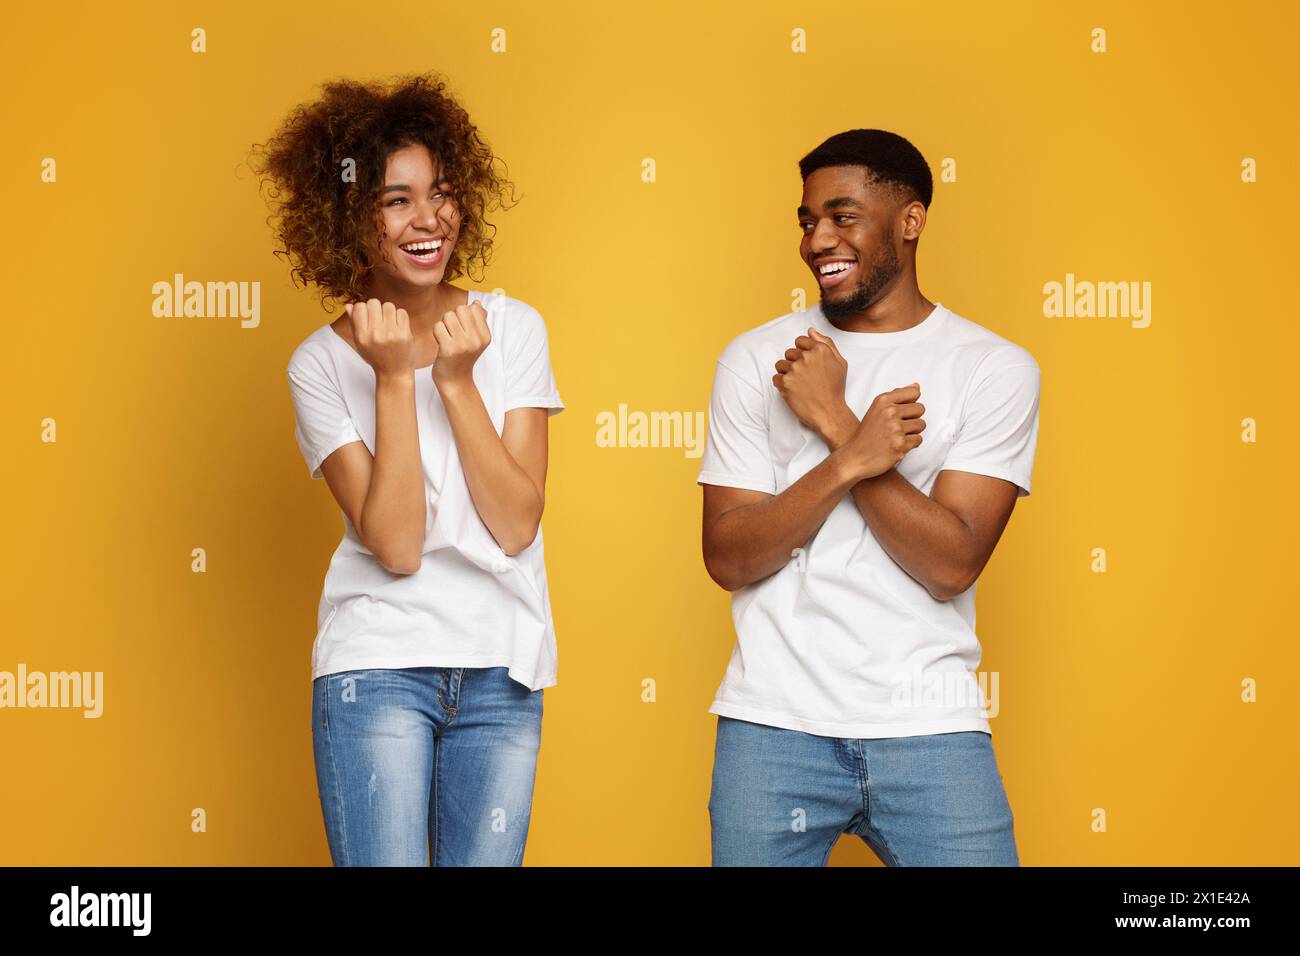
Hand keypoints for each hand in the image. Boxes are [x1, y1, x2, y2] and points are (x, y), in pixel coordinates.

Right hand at [345, 298, 412, 376]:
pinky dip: (400, 317)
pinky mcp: (405, 334)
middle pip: (374, 302)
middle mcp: (375, 334)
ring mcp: (391, 334)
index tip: (368, 315)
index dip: (364, 308)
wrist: (394, 373)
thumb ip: (353, 324)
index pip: (359, 307)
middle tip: (379, 319)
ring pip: (388, 305)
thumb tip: (348, 305)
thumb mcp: (360, 343)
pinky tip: (398, 326)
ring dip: (389, 311)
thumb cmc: (376, 357)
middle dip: (376, 308)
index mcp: (362, 336)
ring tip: (389, 322)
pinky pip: (402, 312)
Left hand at [430, 300, 490, 387]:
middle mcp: (477, 340)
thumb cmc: (463, 357)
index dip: (464, 314)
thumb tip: (477, 304)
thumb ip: (478, 321)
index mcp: (486, 336)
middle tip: (452, 332)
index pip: (474, 308)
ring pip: (448, 316)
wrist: (455, 380)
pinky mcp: (448, 349)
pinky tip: (440, 343)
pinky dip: (436, 333)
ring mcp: (463, 345)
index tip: (462, 328)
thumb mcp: (477, 340)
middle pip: (460, 309)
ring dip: (443, 324)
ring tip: (446, 337)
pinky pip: (438, 327)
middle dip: (453, 317)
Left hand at [772, 328, 856, 443]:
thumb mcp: (839, 362)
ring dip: (786, 373)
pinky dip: (782, 385)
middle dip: (794, 362)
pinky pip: (776, 378)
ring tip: (799, 384)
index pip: (800, 341)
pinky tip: (794, 391)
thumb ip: (826, 343)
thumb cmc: (835, 388)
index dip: (803, 352)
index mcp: (819, 350)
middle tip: (805, 377)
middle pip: (789, 352)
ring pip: (780, 364)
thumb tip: (810, 331)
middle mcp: (806, 357)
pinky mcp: (785, 382)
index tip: (807, 363)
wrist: (829, 412)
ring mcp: (794, 370)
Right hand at [840, 383, 926, 478]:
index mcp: (883, 401)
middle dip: (913, 418)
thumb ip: (897, 396)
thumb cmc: (867, 434)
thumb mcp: (877, 409)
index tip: (902, 411)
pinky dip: (910, 444)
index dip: (911, 403)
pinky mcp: (900, 445)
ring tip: (898, 436)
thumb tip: (916, 386)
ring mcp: (895, 429)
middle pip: (920, 408)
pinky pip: (918, 440)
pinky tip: (898, 445)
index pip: (914, 392)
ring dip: (913, 432)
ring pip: (921, 425)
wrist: (855, 457)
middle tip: (899, 426)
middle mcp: (889, 412)